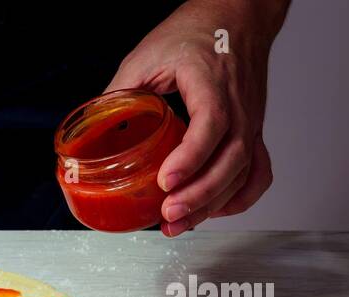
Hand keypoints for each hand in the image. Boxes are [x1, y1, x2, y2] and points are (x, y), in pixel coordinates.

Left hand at [105, 0, 288, 235]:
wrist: (237, 16)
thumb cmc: (196, 31)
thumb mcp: (147, 56)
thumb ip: (119, 93)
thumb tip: (90, 129)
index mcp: (213, 82)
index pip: (212, 123)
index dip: (190, 157)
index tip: (166, 180)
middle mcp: (240, 105)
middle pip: (232, 158)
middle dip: (199, 194)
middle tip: (167, 214)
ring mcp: (251, 120)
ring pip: (244, 172)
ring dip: (212, 205)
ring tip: (178, 224)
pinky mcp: (253, 131)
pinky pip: (258, 171)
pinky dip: (240, 198)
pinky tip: (213, 211)